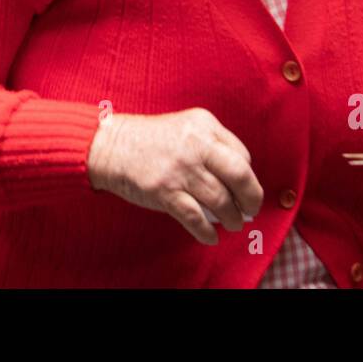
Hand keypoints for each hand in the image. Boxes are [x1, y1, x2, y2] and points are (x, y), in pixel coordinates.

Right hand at [87, 108, 262, 245]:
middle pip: (240, 175)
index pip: (241, 155)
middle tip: (251, 209)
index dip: (248, 176)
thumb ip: (212, 146)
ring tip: (233, 223)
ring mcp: (180, 169)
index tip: (245, 188)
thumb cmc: (152, 139)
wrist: (111, 146)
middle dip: (251, 198)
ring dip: (232, 218)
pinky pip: (195, 218)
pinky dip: (207, 232)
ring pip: (221, 200)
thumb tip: (240, 182)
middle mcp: (196, 145)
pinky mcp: (164, 191)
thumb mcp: (186, 127)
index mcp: (204, 125)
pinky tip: (211, 236)